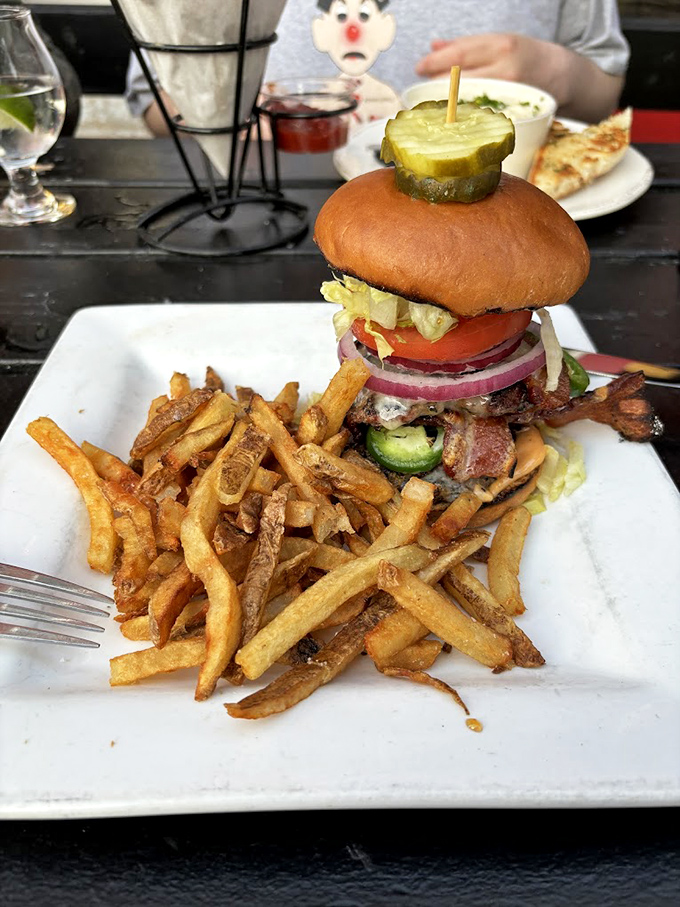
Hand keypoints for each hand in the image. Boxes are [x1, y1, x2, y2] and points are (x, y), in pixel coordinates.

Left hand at [414, 32, 623, 121]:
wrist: (562, 75)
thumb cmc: (526, 57)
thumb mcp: (498, 43)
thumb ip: (466, 45)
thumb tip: (434, 46)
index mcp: (500, 44)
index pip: (461, 52)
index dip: (436, 61)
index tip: (418, 68)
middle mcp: (506, 66)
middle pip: (463, 76)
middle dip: (437, 84)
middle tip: (419, 92)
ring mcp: (510, 90)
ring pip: (470, 97)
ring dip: (447, 102)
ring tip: (432, 106)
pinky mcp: (514, 110)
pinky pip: (483, 114)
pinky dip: (465, 115)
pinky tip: (453, 119)